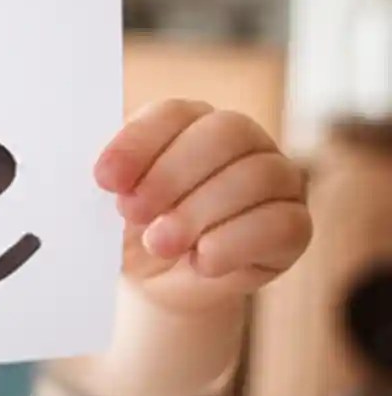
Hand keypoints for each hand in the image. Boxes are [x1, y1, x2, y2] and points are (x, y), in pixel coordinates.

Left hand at [95, 100, 311, 313]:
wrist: (155, 282)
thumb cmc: (132, 226)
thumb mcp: (112, 196)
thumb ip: (111, 172)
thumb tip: (103, 167)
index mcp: (190, 121)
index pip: (175, 113)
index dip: (140, 143)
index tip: (105, 180)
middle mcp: (242, 141)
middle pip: (225, 133)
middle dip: (172, 175)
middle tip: (132, 212)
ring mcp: (276, 180)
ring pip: (256, 176)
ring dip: (198, 212)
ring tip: (158, 243)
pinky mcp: (293, 227)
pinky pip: (282, 224)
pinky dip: (235, 243)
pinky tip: (202, 261)